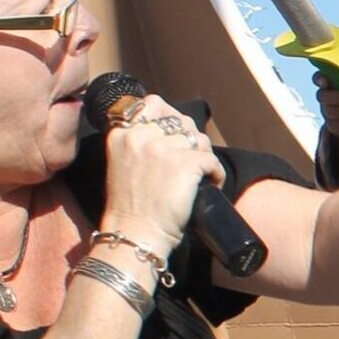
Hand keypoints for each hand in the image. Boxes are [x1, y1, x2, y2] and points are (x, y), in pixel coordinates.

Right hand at [99, 93, 221, 245]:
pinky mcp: (185, 163)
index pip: (153, 103)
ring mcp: (163, 148)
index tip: (175, 136)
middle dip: (191, 139)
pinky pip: (212, 159)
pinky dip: (216, 174)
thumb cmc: (131, 208)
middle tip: (190, 162)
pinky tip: (209, 186)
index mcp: (122, 134)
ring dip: (204, 156)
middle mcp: (140, 135)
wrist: (134, 234)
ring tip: (199, 176)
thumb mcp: (123, 164)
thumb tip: (172, 130)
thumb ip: (139, 143)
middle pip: (181, 120)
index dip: (170, 117)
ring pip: (199, 139)